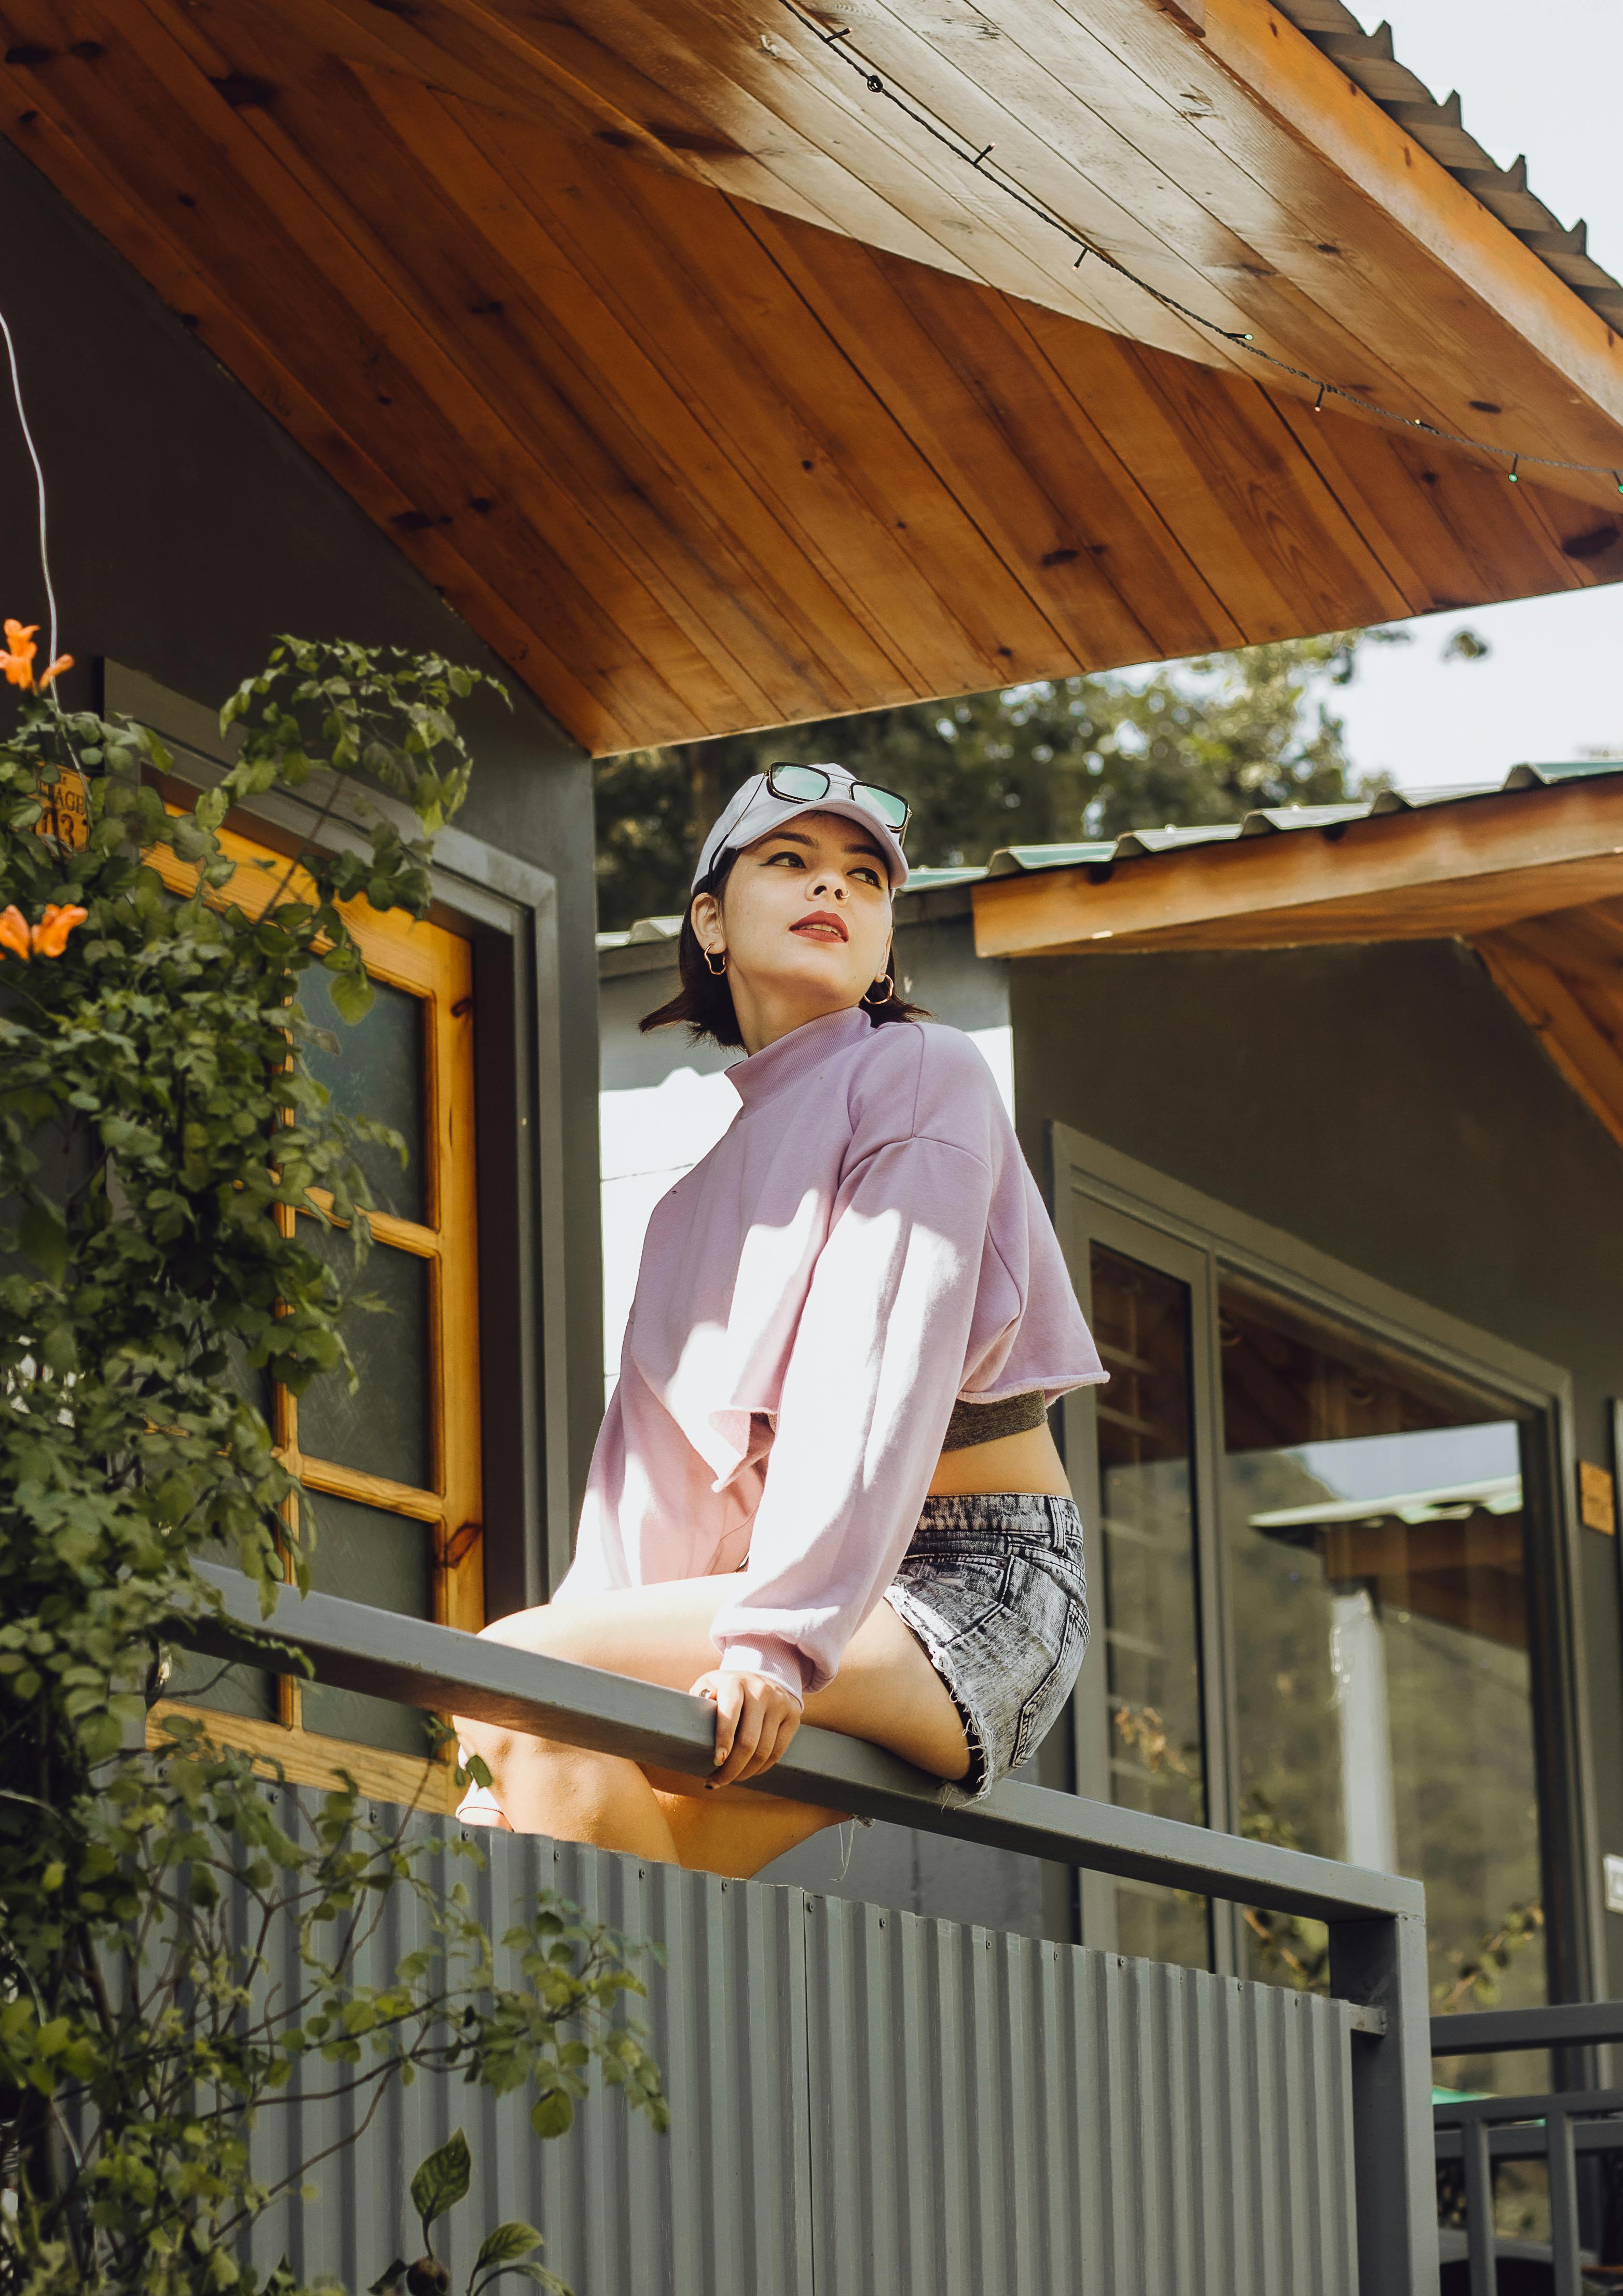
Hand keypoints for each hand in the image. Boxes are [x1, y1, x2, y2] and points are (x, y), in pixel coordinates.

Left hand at [688, 1668, 802, 1787]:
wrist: (766, 1675)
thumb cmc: (729, 1687)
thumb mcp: (711, 1684)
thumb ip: (701, 1697)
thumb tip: (696, 1718)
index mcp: (735, 1682)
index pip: (730, 1714)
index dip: (723, 1740)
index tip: (716, 1762)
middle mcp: (760, 1691)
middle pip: (748, 1741)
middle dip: (731, 1768)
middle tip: (716, 1781)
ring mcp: (779, 1703)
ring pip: (764, 1751)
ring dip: (745, 1772)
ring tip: (729, 1778)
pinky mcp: (793, 1716)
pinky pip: (778, 1752)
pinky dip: (761, 1768)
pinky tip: (749, 1771)